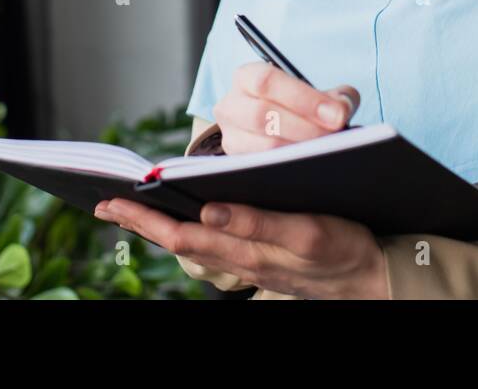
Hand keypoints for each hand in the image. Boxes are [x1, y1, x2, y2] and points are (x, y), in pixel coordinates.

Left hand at [93, 197, 387, 298]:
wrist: (375, 278)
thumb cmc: (345, 250)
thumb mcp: (307, 233)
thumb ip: (258, 223)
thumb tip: (208, 211)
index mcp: (249, 251)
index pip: (184, 234)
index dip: (146, 219)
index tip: (113, 200)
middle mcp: (242, 260)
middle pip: (179, 240)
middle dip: (139, 222)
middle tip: (102, 203)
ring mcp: (250, 264)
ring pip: (193, 244)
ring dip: (159, 227)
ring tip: (131, 209)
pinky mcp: (262, 260)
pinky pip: (213, 246)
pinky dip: (188, 231)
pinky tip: (184, 221)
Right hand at [214, 61, 359, 154]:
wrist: (275, 122)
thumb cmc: (295, 105)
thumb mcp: (314, 93)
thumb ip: (335, 96)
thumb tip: (342, 110)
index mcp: (247, 77)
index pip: (268, 81)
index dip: (304, 98)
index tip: (336, 114)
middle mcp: (231, 105)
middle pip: (261, 114)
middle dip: (305, 126)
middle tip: (336, 133)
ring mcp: (230, 136)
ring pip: (264, 145)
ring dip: (300, 148)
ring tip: (327, 148)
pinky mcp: (237, 161)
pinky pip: (264, 166)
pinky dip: (292, 165)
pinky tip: (313, 162)